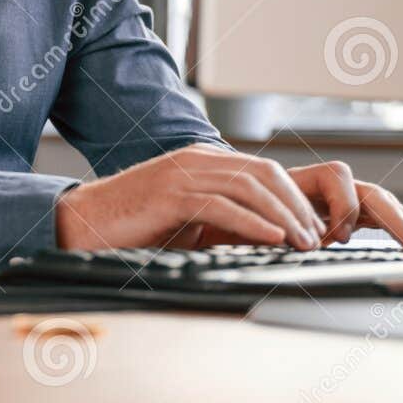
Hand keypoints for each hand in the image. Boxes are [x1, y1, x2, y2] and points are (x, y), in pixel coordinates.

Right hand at [54, 144, 402, 253]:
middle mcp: (198, 160)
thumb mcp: (186, 217)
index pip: (263, 171)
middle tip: (318, 238)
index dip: (294, 198)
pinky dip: (253, 222)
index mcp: (203, 161)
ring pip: (250, 186)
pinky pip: (223, 204)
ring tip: (304, 242)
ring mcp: (184, 173)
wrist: (84, 223)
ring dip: (283, 216)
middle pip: (264, 174)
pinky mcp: (171, 193)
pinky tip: (273, 238)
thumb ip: (221, 216)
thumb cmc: (133, 225)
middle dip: (298, 205)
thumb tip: (266, 236)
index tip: (315, 229)